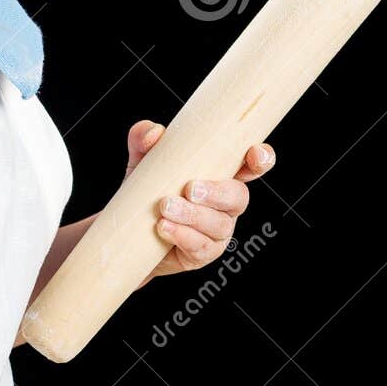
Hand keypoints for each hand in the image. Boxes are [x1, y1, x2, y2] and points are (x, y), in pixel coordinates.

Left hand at [124, 120, 275, 281]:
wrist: (125, 233)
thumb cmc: (145, 191)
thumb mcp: (142, 162)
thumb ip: (144, 140)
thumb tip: (153, 132)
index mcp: (220, 175)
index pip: (251, 165)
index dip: (261, 158)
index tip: (254, 153)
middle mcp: (225, 203)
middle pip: (239, 197)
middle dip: (217, 193)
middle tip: (190, 189)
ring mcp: (217, 231)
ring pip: (219, 224)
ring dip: (192, 215)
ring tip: (165, 208)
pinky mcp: (203, 253)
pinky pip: (202, 247)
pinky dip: (183, 236)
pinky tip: (164, 228)